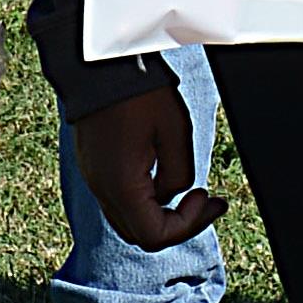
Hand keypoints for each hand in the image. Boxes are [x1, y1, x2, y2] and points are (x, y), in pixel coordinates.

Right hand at [74, 79, 224, 249]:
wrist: (100, 67)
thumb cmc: (140, 95)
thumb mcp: (175, 133)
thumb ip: (180, 174)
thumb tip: (178, 194)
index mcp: (121, 186)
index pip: (155, 236)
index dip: (188, 225)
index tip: (206, 196)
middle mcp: (102, 190)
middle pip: (140, 235)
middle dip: (179, 225)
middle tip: (207, 202)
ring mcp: (94, 180)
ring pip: (129, 220)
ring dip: (161, 214)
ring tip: (191, 193)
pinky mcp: (94, 169)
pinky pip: (120, 200)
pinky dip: (146, 200)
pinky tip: (164, 176)